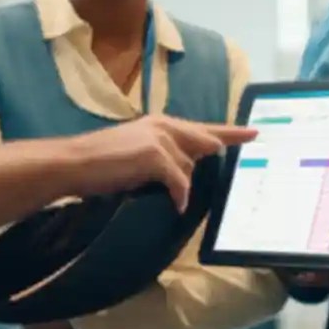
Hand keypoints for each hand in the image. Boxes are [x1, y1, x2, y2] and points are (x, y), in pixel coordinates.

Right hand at [70, 115, 257, 211]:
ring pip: (188, 168)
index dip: (228, 131)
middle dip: (228, 141)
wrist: (74, 163)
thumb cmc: (99, 163)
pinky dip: (178, 195)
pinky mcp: (155, 156)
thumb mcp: (136, 155)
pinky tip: (176, 205)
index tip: (252, 132)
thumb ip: (162, 157)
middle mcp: (162, 126)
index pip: (199, 128)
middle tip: (253, 138)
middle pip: (205, 140)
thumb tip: (184, 173)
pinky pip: (179, 182)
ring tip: (169, 195)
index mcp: (158, 124)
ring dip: (182, 186)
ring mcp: (160, 139)